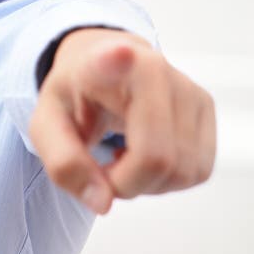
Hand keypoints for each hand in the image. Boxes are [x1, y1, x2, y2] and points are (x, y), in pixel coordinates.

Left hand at [28, 29, 215, 214]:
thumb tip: (103, 202)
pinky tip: (147, 154)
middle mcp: (158, 67)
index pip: (117, 60)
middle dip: (127, 184)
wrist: (105, 63)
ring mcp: (189, 87)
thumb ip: (65, 165)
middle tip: (103, 168)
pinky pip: (198, 170)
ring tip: (124, 157)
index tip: (118, 51)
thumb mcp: (47, 125)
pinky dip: (171, 178)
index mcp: (110, 63)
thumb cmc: (77, 95)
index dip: (118, 59)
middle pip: (158, 160)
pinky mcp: (206, 106)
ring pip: (183, 172)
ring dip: (148, 184)